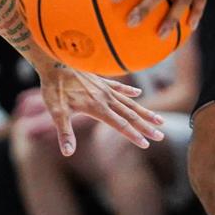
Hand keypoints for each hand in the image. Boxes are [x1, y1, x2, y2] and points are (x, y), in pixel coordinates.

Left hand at [33, 59, 164, 156]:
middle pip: (130, 115)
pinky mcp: (100, 80)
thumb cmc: (54, 88)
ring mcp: (105, 88)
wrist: (54, 61)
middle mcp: (105, 98)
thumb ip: (65, 133)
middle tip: (160, 136)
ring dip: (144, 111)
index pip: (120, 125)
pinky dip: (129, 91)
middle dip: (146, 127)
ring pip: (129, 102)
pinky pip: (119, 87)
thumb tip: (68, 153)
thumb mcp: (57, 113)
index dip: (133, 135)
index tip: (146, 144)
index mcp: (97, 108)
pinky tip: (139, 93)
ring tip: (159, 119)